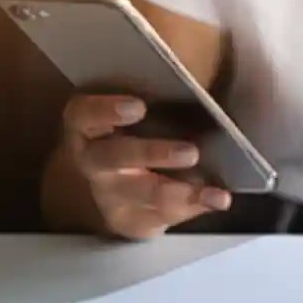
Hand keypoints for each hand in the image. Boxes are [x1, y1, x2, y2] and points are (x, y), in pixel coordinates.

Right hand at [62, 94, 231, 239]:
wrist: (115, 183)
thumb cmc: (133, 129)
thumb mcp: (136, 112)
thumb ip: (160, 100)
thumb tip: (214, 82)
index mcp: (86, 125)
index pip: (84, 115)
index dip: (105, 111)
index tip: (138, 106)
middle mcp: (92, 161)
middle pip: (112, 158)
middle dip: (151, 154)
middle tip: (191, 153)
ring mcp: (109, 196)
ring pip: (141, 195)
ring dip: (181, 192)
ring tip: (215, 193)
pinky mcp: (131, 220)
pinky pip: (162, 216)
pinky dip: (195, 206)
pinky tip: (219, 200)